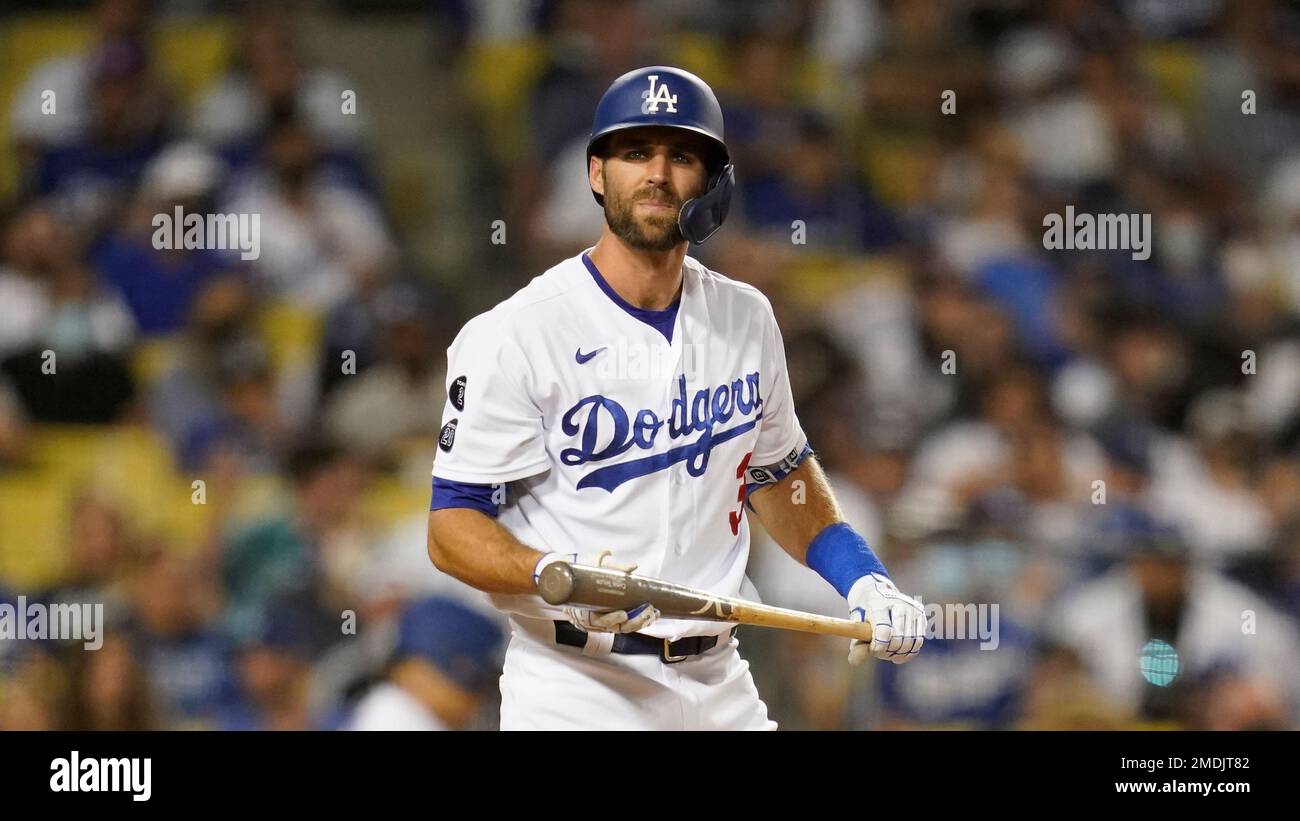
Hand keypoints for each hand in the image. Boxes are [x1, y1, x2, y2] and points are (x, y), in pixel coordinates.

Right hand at [533, 550, 660, 633]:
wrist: (567, 574)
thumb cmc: (578, 570)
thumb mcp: (592, 564)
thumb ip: (612, 565)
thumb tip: (632, 567)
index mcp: (582, 610)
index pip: (597, 621)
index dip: (611, 619)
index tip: (623, 614)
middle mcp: (590, 620)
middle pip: (614, 628)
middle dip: (634, 622)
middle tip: (647, 611)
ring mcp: (599, 621)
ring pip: (621, 629)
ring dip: (639, 623)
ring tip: (653, 614)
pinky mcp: (608, 618)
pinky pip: (623, 626)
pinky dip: (636, 622)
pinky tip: (648, 616)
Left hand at [846, 573, 924, 664]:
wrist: (875, 590)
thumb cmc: (863, 610)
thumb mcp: (856, 624)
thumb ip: (857, 643)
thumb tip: (854, 662)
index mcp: (879, 605)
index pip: (884, 632)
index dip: (878, 647)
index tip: (872, 649)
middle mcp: (899, 604)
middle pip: (898, 640)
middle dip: (887, 652)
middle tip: (878, 651)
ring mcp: (912, 608)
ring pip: (910, 642)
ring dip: (898, 653)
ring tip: (888, 653)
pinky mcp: (920, 614)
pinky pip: (918, 641)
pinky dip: (909, 652)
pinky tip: (898, 653)